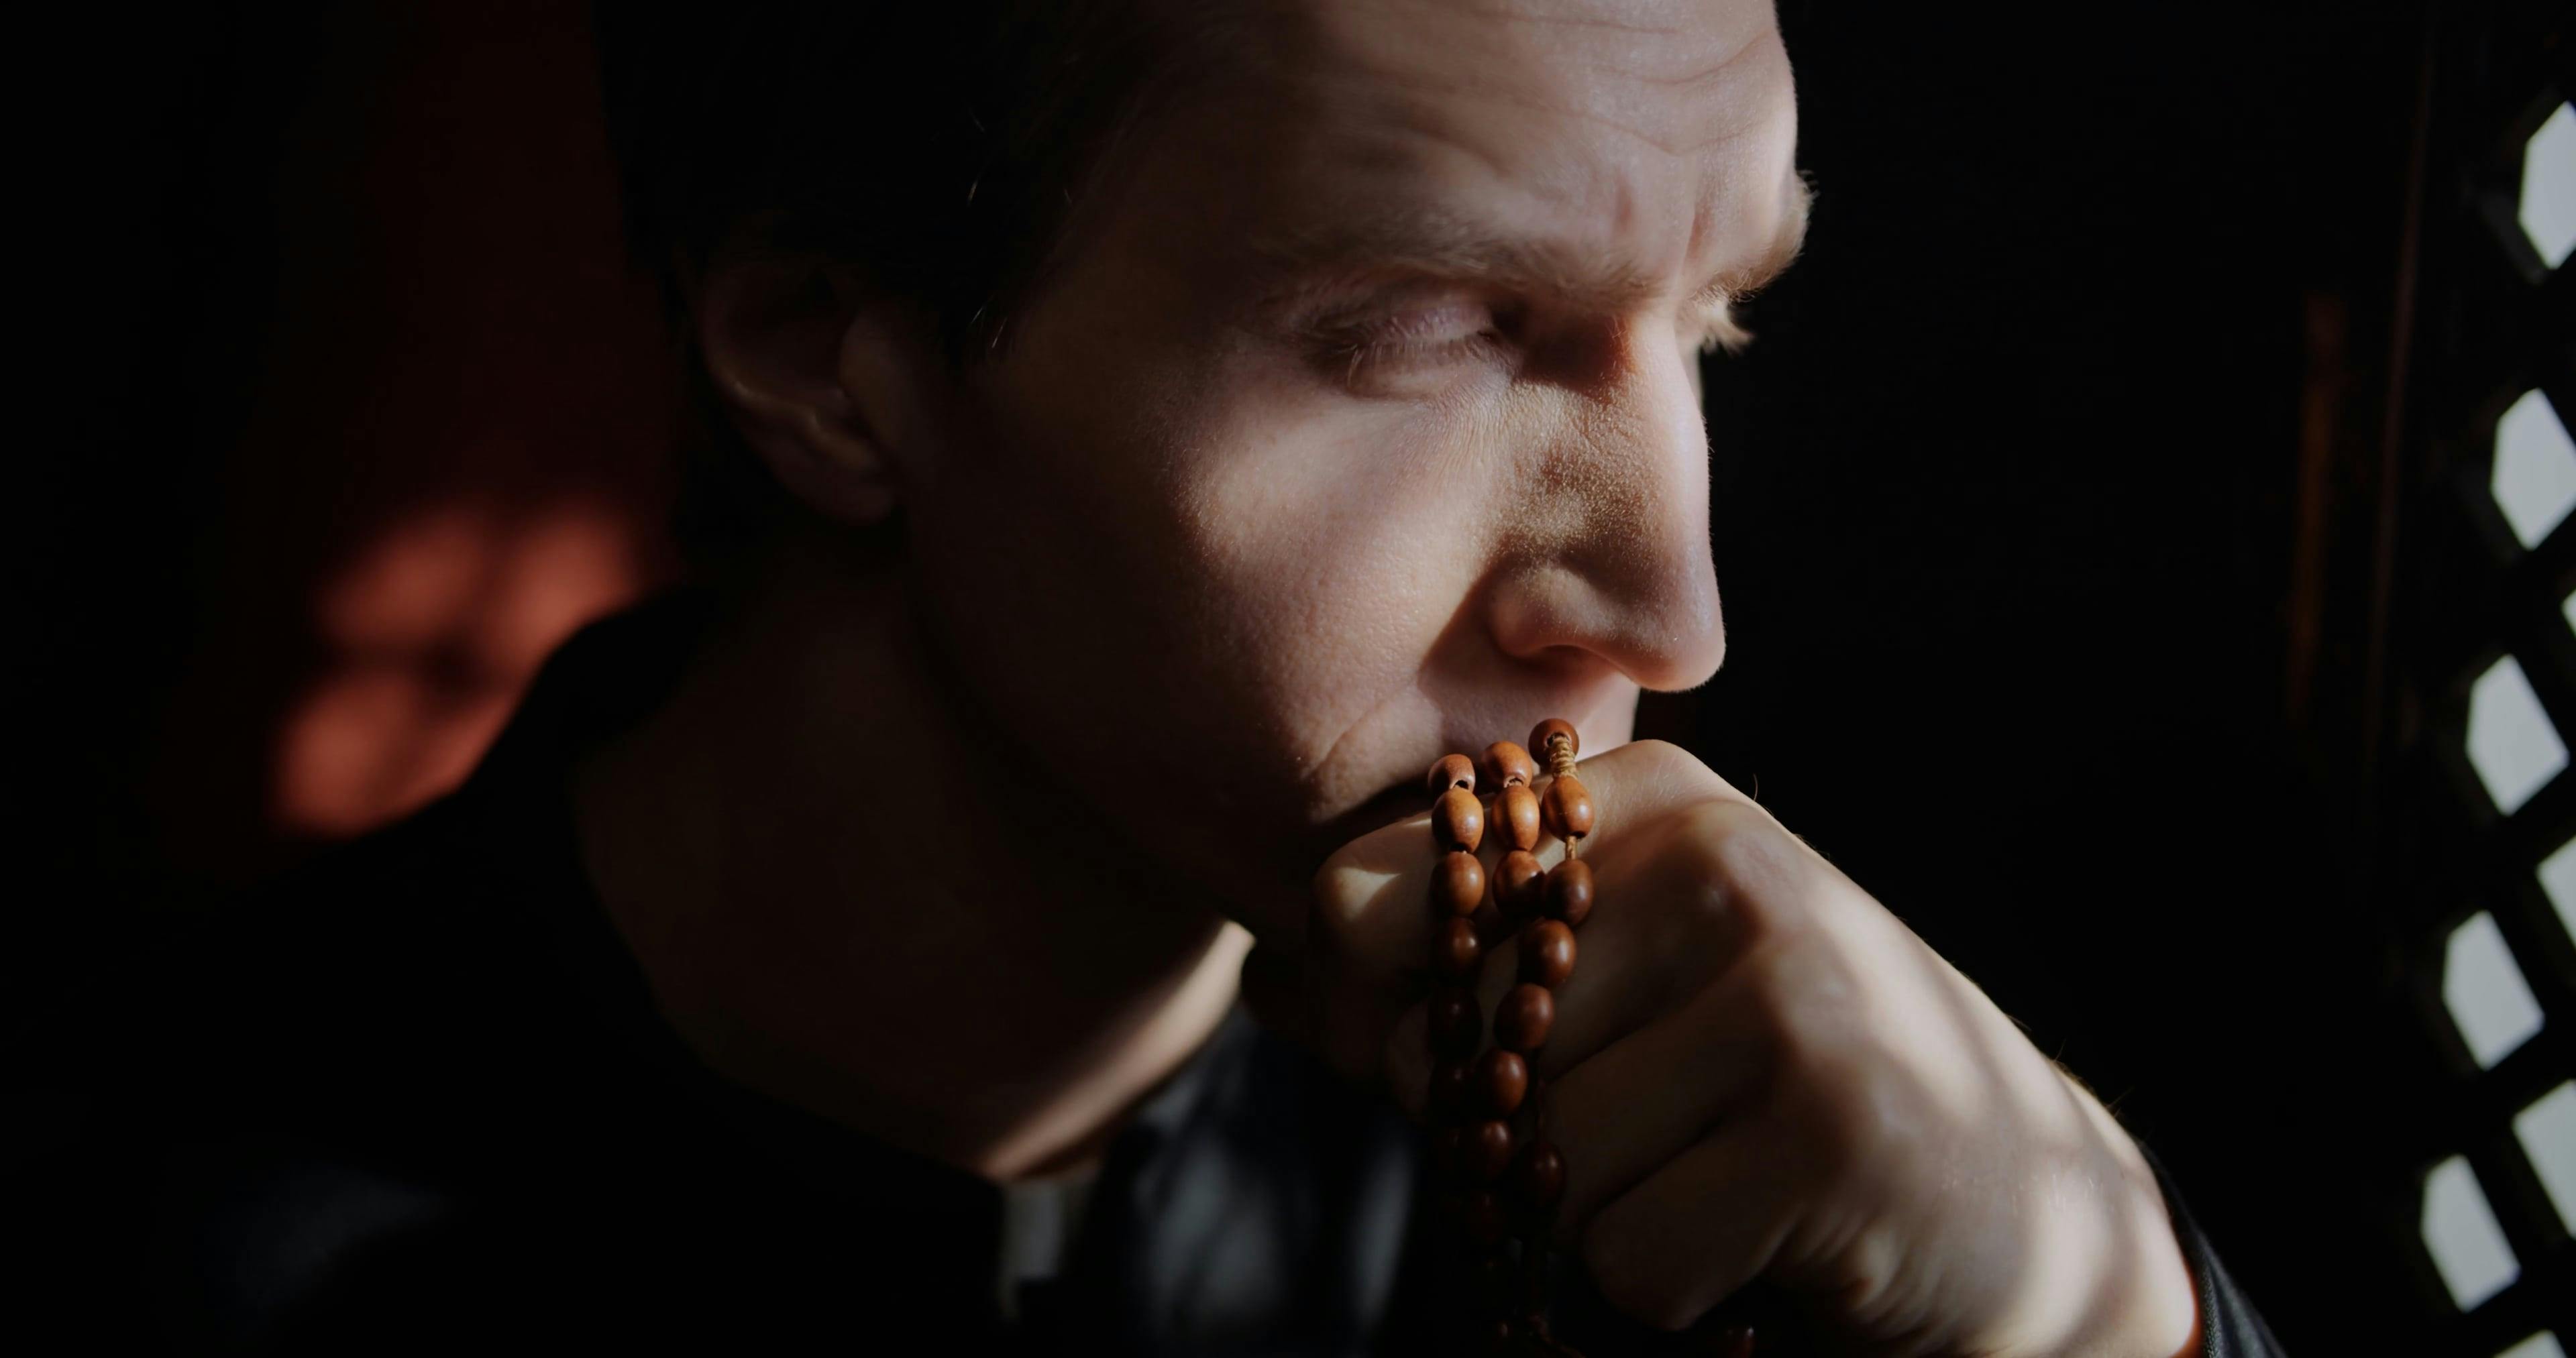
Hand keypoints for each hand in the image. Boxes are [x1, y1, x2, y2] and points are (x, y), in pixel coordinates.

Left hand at [1271, 740, 2198, 1355]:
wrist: (2022, 1204)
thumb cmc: (1765, 1101)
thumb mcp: (1617, 1004)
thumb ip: (1438, 990)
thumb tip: (1263, 980)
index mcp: (1657, 808)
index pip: (1395, 889)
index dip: (1402, 1007)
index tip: (1500, 1039)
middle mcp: (1724, 863)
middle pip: (1462, 1044)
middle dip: (1516, 1129)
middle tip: (1658, 1129)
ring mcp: (1788, 987)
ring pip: (1544, 1157)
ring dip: (1606, 1217)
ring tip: (1720, 1176)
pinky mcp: (1828, 1125)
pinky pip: (1625, 1251)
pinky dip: (1671, 1285)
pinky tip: (1762, 1238)